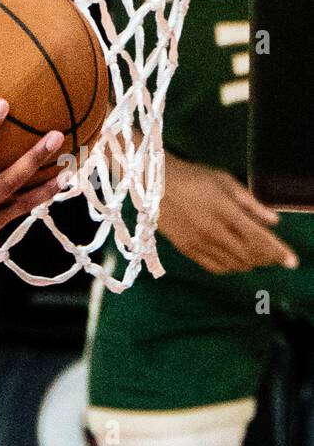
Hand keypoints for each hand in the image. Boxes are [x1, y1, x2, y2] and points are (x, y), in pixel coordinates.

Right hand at [158, 151, 297, 273]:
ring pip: (232, 264)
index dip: (278, 252)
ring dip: (249, 264)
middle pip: (248, 255)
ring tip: (257, 258)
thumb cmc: (193, 177)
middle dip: (266, 259)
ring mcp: (197, 243)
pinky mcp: (185, 249)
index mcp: (225, 211)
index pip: (259, 238)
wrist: (153, 184)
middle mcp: (212, 231)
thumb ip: (250, 203)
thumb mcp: (225, 181)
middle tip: (275, 257)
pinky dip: (229, 268)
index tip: (292, 262)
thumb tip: (274, 222)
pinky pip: (213, 267)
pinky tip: (235, 262)